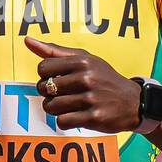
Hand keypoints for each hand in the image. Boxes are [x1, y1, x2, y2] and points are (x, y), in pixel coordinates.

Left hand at [24, 36, 141, 133]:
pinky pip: (62, 121)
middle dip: (50, 93)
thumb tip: (27, 40)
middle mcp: (86, 78)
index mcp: (82, 61)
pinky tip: (76, 115)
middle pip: (44, 88)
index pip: (43, 68)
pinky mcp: (93, 117)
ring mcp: (90, 98)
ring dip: (55, 109)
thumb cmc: (104, 79)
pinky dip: (65, 121)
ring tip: (69, 106)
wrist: (134, 102)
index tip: (58, 79)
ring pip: (50, 106)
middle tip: (64, 94)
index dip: (46, 76)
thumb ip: (55, 51)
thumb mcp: (85, 59)